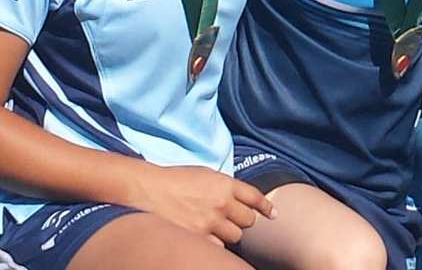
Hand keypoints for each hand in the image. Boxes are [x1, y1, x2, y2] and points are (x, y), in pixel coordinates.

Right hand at [124, 164, 274, 246]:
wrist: (147, 188)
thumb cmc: (174, 179)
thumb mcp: (205, 174)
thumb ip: (224, 186)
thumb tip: (238, 198)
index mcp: (225, 184)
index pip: (255, 197)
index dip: (266, 207)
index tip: (273, 214)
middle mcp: (222, 203)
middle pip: (248, 221)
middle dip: (242, 221)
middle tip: (230, 220)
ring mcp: (210, 222)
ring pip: (235, 236)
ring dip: (228, 234)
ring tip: (213, 228)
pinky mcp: (197, 237)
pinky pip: (217, 247)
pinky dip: (213, 244)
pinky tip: (204, 237)